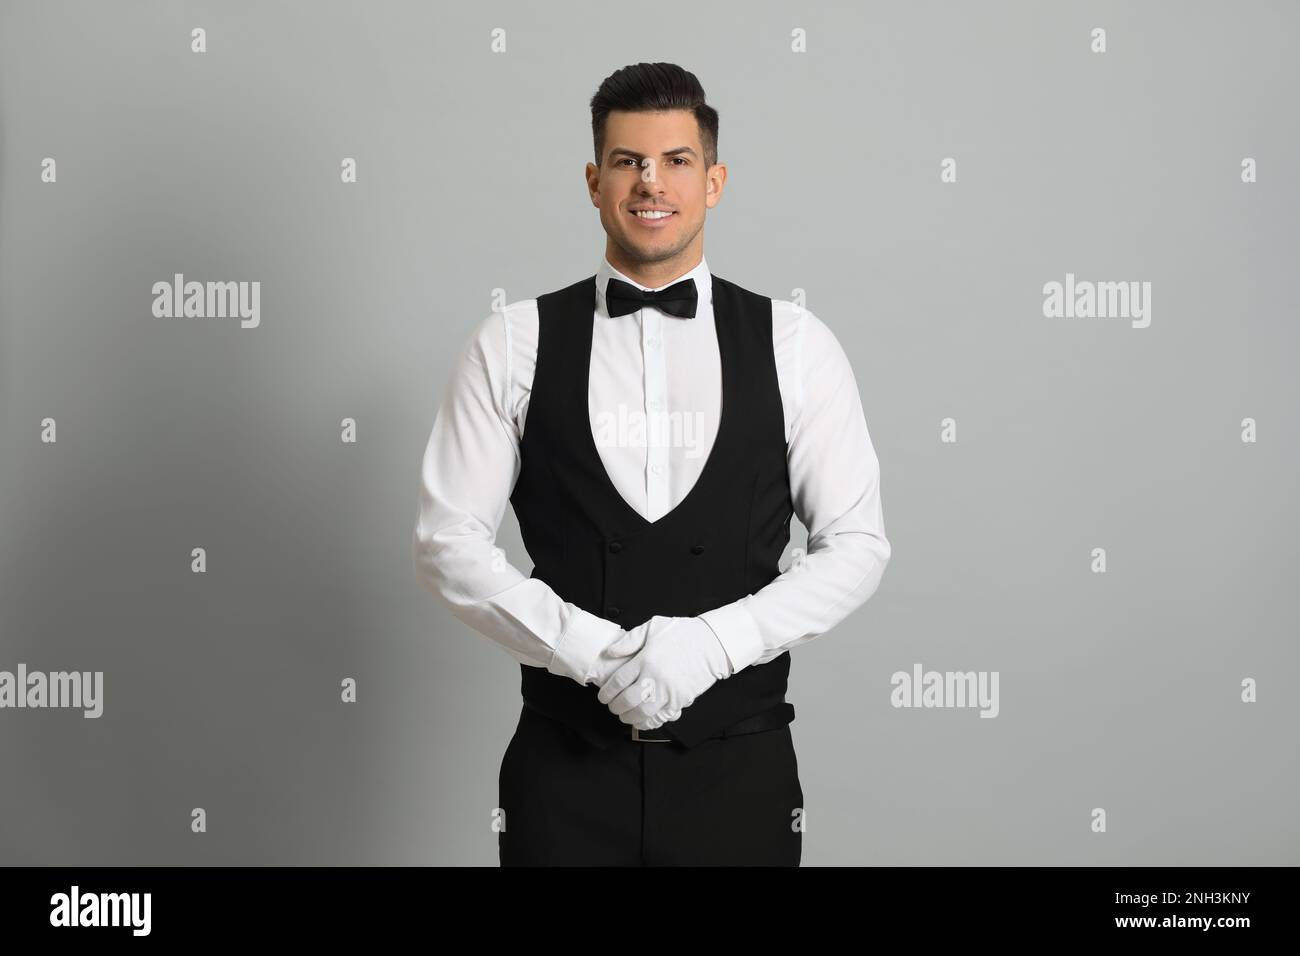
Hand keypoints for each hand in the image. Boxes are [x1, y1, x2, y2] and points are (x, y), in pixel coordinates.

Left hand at [596, 615, 731, 729]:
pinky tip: (642, 721)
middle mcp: (655, 677)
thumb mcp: (653, 627)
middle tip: (612, 707)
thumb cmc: (682, 633)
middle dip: (615, 707)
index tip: (603, 697)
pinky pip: (660, 718)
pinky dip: (648, 723)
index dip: (607, 693)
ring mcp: (668, 691)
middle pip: (627, 700)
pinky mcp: (680, 700)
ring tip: (625, 715)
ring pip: (642, 713)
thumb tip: (610, 652)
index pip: (618, 682)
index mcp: (645, 659)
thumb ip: (629, 640)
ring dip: (629, 718)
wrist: (712, 644)